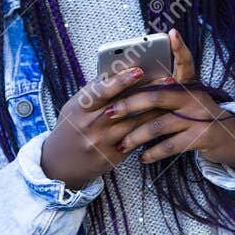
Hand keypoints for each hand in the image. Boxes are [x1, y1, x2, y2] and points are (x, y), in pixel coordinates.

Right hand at [40, 62, 166, 189]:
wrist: (59, 163)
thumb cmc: (71, 127)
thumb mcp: (75, 107)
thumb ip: (95, 92)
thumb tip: (119, 70)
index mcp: (79, 108)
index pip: (101, 91)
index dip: (120, 80)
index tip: (138, 70)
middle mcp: (91, 125)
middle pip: (125, 105)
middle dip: (149, 91)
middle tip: (169, 79)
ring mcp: (102, 142)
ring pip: (136, 123)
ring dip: (157, 109)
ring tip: (174, 97)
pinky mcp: (113, 156)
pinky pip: (137, 139)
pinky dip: (151, 127)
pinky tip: (165, 118)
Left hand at [101, 30, 234, 170]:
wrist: (229, 138)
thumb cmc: (195, 116)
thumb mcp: (184, 99)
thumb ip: (164, 91)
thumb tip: (130, 82)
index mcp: (189, 84)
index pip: (186, 62)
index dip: (181, 48)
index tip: (172, 33)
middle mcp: (194, 97)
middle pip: (157, 96)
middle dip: (129, 105)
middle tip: (109, 112)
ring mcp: (199, 117)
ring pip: (159, 125)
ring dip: (136, 136)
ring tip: (121, 144)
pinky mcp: (201, 137)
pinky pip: (170, 146)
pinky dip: (153, 152)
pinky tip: (142, 157)